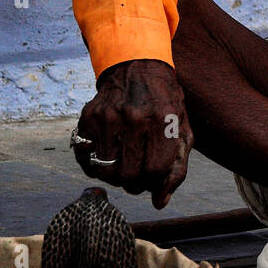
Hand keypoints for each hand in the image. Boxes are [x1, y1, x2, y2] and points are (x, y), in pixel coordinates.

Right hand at [74, 59, 192, 208]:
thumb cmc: (165, 102)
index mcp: (163, 119)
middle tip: (138, 173)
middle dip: (135, 183)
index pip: (154, 172)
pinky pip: (85, 158)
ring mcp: (108, 116)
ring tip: (124, 162)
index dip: (155, 181)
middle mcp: (134, 117)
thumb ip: (176, 167)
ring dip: (115, 175)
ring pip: (105, 171)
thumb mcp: (182, 128)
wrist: (138, 65)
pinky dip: (94, 164)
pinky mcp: (88, 117)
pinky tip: (107, 154)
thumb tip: (160, 202)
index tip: (154, 174)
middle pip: (128, 177)